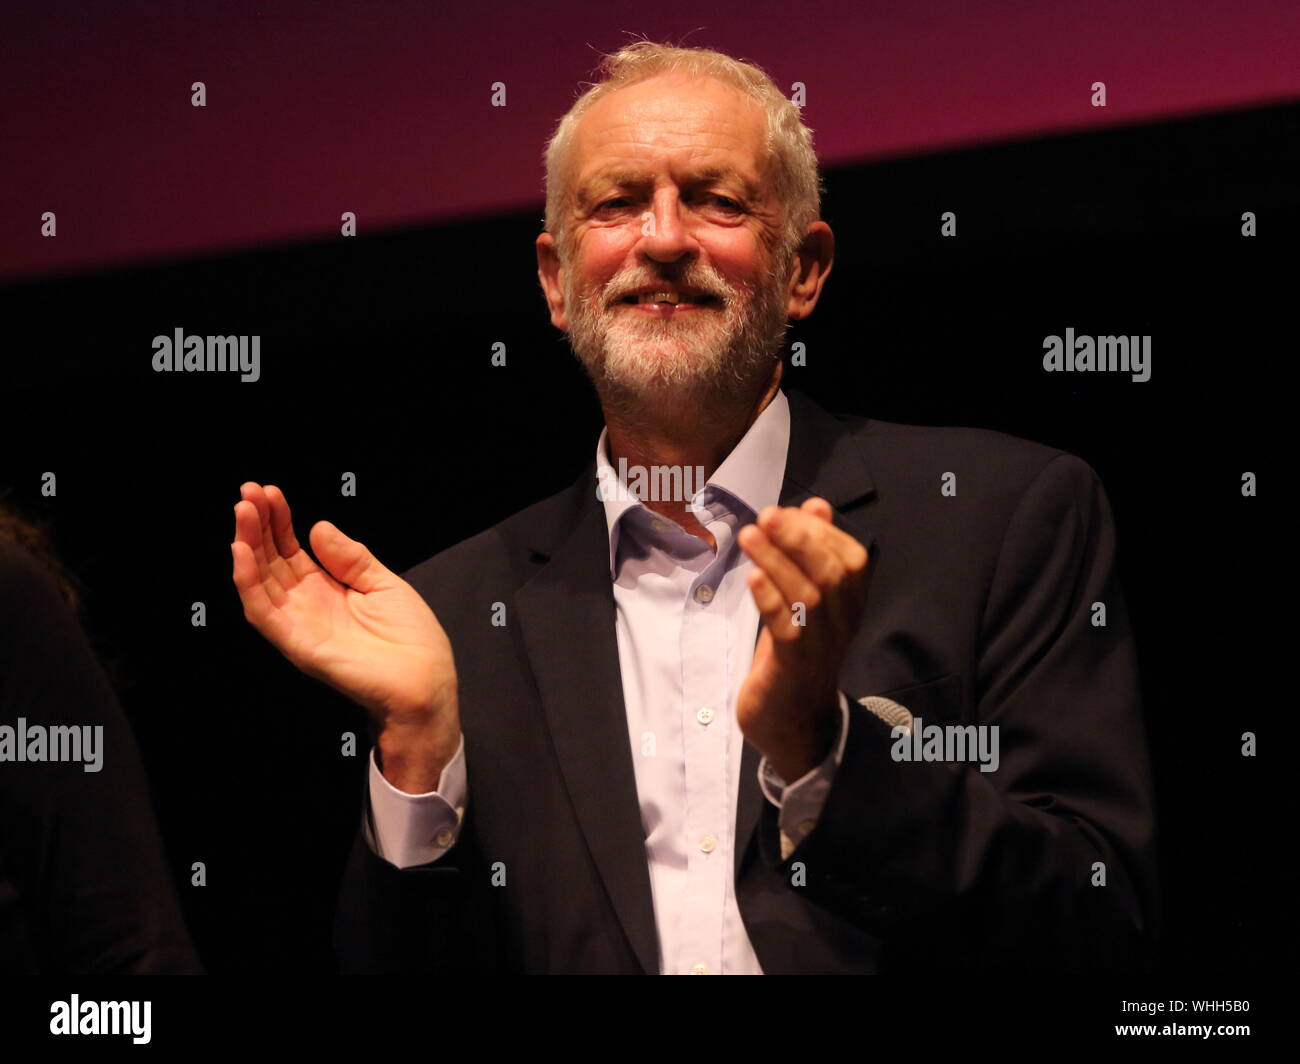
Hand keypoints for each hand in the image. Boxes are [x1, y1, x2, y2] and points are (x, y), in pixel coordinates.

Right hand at [230, 482, 458, 791]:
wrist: (424, 683)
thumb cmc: (412, 640)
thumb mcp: (384, 584)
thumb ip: (351, 557)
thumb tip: (318, 526)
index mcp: (328, 589)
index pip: (292, 549)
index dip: (279, 520)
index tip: (269, 491)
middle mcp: (307, 605)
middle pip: (271, 559)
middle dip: (258, 524)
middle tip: (248, 492)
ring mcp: (298, 624)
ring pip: (260, 580)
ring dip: (247, 544)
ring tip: (242, 511)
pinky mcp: (296, 643)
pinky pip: (262, 611)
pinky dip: (248, 581)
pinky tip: (241, 551)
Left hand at [736, 497, 868, 782]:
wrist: (792, 722)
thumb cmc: (797, 652)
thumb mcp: (805, 598)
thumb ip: (811, 553)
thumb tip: (816, 505)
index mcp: (850, 604)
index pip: (851, 557)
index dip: (818, 530)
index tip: (784, 512)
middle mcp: (843, 624)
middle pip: (834, 573)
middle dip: (799, 539)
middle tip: (766, 516)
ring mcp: (820, 647)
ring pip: (808, 597)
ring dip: (777, 562)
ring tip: (749, 536)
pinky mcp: (793, 668)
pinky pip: (788, 631)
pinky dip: (771, 601)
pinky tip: (753, 579)